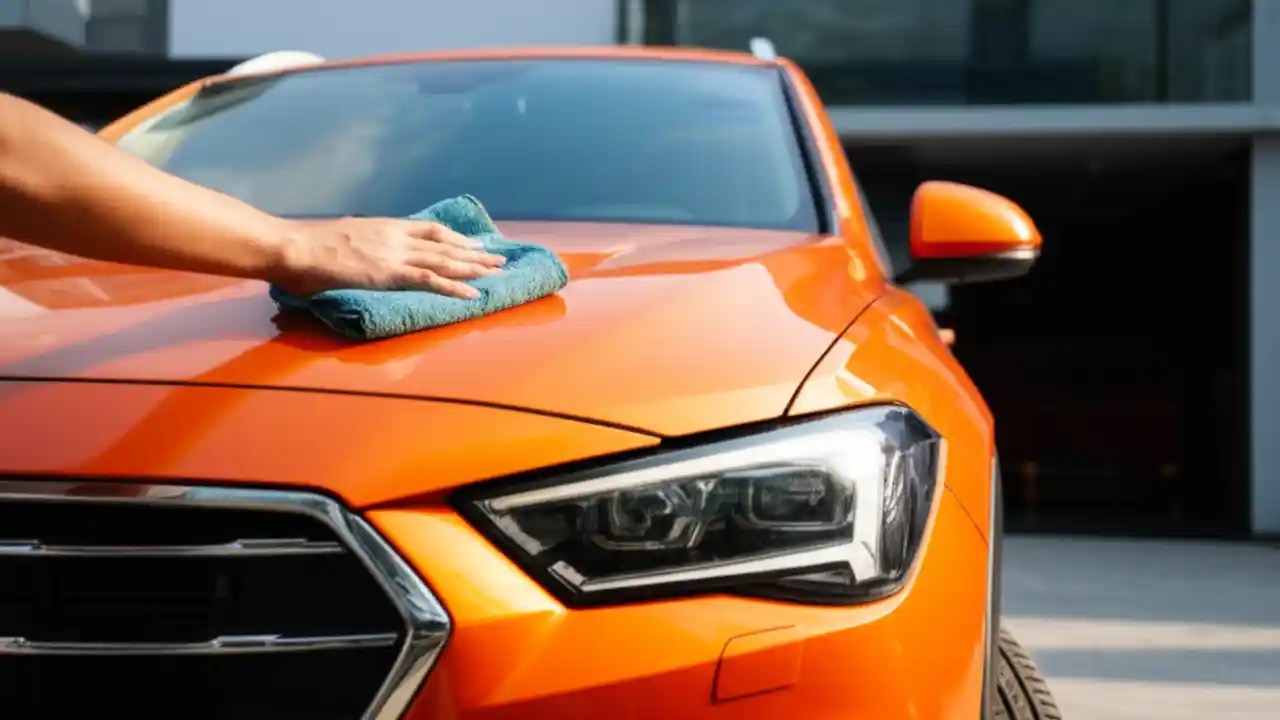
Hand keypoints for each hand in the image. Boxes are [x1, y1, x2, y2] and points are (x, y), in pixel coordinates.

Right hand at [271, 217, 505, 297]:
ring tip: (498, 273)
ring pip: (444, 260)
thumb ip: (360, 243)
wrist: (293, 247)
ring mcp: (394, 254)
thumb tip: (362, 251)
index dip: (454, 237)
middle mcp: (395, 236)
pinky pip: (430, 280)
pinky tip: (473, 295)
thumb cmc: (307, 247)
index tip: (472, 242)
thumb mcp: (342, 237)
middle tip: (498, 258)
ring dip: (474, 268)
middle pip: (445, 244)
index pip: (429, 229)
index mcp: (384, 226)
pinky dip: (454, 288)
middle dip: (474, 252)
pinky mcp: (389, 273)